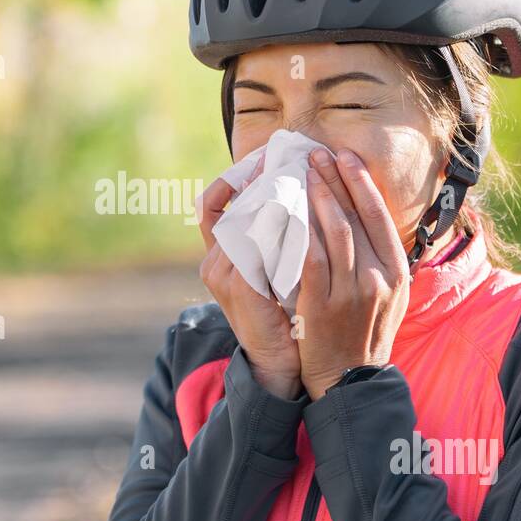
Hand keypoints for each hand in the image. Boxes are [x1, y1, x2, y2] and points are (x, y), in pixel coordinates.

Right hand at [197, 173, 302, 399]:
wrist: (280, 365)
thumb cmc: (284, 316)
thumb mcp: (275, 272)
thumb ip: (276, 239)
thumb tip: (296, 198)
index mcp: (219, 256)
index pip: (211, 205)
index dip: (233, 178)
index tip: (264, 158)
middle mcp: (214, 261)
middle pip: (233, 205)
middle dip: (262, 178)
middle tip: (293, 155)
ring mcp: (224, 274)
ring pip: (249, 219)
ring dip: (279, 196)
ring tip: (306, 175)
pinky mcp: (241, 287)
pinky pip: (260, 243)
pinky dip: (285, 224)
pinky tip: (309, 211)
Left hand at [294, 148, 408, 399]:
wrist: (349, 379)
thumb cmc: (365, 333)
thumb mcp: (390, 295)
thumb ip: (380, 258)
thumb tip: (365, 216)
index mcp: (397, 271)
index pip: (379, 215)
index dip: (361, 182)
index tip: (345, 157)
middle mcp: (380, 277)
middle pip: (356, 216)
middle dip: (335, 179)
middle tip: (316, 154)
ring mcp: (352, 291)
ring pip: (335, 231)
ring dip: (317, 196)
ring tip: (302, 172)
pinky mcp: (323, 304)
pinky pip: (311, 257)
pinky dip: (300, 230)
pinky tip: (287, 210)